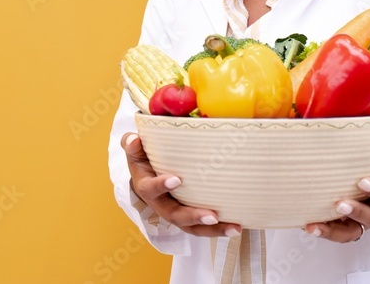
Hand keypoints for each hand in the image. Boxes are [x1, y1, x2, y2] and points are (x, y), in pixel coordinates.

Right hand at [122, 132, 241, 237]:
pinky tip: (237, 226)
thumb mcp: (135, 149)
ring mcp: (175, 213)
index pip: (151, 189)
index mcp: (146, 187)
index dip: (162, 185)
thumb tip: (135, 139)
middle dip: (193, 217)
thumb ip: (132, 144)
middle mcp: (160, 205)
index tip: (176, 179)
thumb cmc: (143, 158)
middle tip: (212, 215)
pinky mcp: (189, 217)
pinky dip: (219, 228)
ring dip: (213, 230)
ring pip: (192, 227)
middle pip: (175, 215)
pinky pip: (202, 227)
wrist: (146, 175)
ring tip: (234, 227)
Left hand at [304, 144, 369, 242]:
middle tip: (340, 204)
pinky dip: (323, 229)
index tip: (363, 182)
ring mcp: (363, 219)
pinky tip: (307, 225)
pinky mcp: (348, 221)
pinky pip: (337, 230)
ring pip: (350, 232)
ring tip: (314, 226)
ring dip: (332, 230)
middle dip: (355, 212)